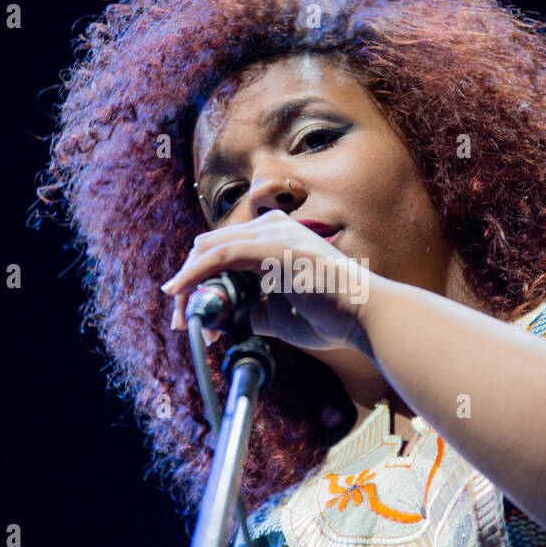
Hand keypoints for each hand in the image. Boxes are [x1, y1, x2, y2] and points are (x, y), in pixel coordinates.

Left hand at [160, 210, 378, 352]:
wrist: (365, 316)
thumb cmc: (334, 316)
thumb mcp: (283, 315)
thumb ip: (258, 310)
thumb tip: (236, 318)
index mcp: (279, 238)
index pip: (225, 249)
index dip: (200, 277)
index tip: (190, 309)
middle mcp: (275, 228)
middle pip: (212, 246)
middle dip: (189, 280)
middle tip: (180, 315)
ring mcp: (274, 233)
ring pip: (211, 250)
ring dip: (189, 282)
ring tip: (180, 313)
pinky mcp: (272, 246)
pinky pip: (221, 256)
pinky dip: (196, 274)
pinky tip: (182, 293)